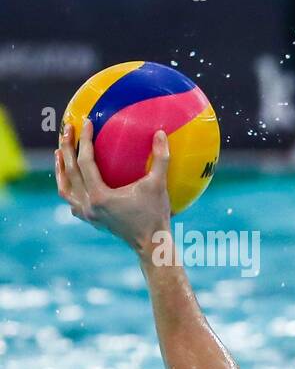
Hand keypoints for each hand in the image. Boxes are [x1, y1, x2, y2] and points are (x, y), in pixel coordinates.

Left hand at [54, 121, 171, 257]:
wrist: (151, 245)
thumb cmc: (156, 215)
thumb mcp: (159, 186)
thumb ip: (160, 159)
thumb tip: (161, 133)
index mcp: (100, 196)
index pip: (85, 162)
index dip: (85, 140)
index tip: (86, 123)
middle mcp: (88, 205)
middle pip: (70, 171)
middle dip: (66, 147)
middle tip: (66, 128)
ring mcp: (88, 214)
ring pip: (65, 188)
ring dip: (61, 169)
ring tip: (59, 153)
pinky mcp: (91, 220)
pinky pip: (72, 202)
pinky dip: (69, 189)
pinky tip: (71, 182)